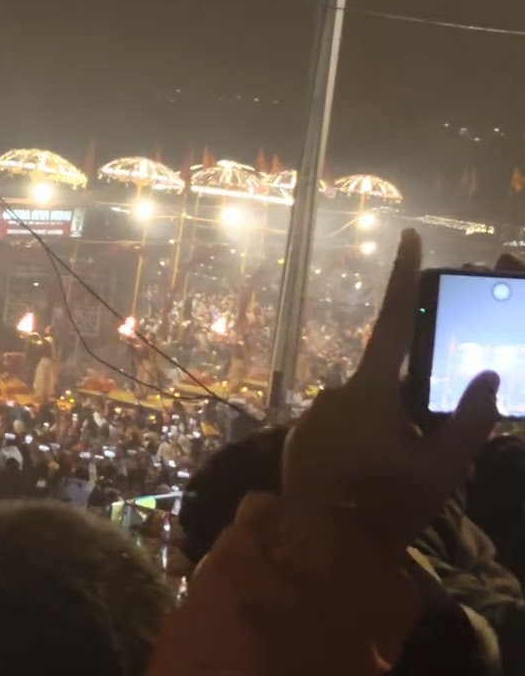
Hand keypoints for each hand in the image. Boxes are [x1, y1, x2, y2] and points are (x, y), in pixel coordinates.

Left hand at [281, 229, 499, 551]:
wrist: (318, 548)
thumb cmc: (385, 504)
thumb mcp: (444, 467)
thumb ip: (470, 418)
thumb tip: (486, 376)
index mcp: (370, 390)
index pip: (392, 321)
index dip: (402, 276)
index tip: (405, 235)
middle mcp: (334, 393)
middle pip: (386, 387)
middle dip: (409, 413)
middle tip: (422, 457)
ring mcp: (312, 416)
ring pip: (362, 414)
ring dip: (383, 436)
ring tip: (396, 483)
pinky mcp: (298, 440)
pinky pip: (338, 432)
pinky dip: (357, 448)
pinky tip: (367, 484)